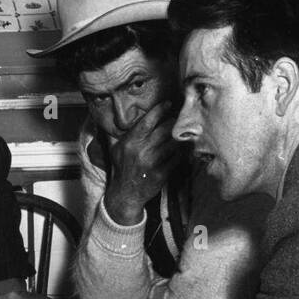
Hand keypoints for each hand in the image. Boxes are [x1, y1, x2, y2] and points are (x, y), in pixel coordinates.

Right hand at [103, 102, 180, 225]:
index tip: (169, 103)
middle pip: (165, 129)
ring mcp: (152, 163)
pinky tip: (182, 148)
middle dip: (174, 121)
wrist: (125, 194)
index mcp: (130, 143)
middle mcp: (142, 151)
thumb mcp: (115, 150)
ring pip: (173, 143)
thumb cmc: (122, 169)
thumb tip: (117, 118)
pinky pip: (177, 158)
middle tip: (179, 117)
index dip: (160, 110)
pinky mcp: (161, 174)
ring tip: (183, 132)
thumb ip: (119, 134)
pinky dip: (181, 152)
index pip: (148, 121)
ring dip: (179, 137)